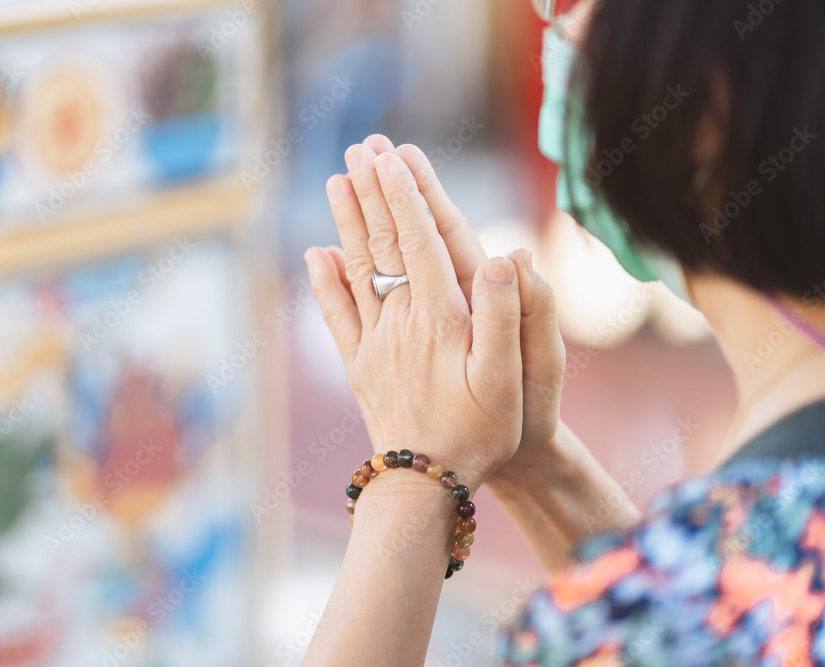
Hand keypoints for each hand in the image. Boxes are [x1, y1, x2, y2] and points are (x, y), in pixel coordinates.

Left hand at [354, 134, 567, 487]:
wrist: (426, 482)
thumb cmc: (480, 431)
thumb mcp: (509, 378)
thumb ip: (506, 315)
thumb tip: (504, 256)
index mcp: (440, 317)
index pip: (420, 241)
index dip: (406, 196)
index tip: (391, 156)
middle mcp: (400, 321)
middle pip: (383, 244)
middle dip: (372, 193)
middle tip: (360, 149)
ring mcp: (374, 342)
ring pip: (357, 268)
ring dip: (346, 222)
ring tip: (336, 181)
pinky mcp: (360, 365)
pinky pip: (337, 315)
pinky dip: (324, 282)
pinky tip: (315, 254)